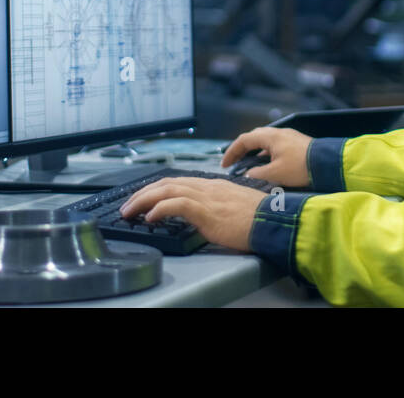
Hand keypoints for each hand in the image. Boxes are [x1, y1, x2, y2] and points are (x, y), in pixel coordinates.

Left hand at [118, 177, 267, 250]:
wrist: (275, 221)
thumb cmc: (262, 218)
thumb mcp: (236, 207)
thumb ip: (220, 206)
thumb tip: (208, 215)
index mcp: (214, 186)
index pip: (178, 181)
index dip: (156, 188)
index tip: (144, 198)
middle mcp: (207, 187)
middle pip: (167, 182)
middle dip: (143, 193)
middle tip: (128, 205)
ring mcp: (207, 197)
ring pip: (166, 190)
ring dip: (143, 200)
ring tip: (129, 211)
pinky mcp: (207, 210)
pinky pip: (176, 205)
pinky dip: (160, 208)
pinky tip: (149, 217)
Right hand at [221, 127, 313, 187]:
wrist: (328, 164)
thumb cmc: (302, 167)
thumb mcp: (275, 174)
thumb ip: (257, 175)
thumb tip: (248, 175)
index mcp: (270, 137)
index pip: (243, 140)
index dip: (231, 152)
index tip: (225, 164)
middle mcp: (278, 133)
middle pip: (253, 138)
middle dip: (242, 150)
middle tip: (234, 163)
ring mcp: (288, 137)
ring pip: (265, 142)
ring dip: (255, 153)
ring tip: (249, 166)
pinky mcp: (296, 144)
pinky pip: (275, 146)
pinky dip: (266, 154)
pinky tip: (268, 166)